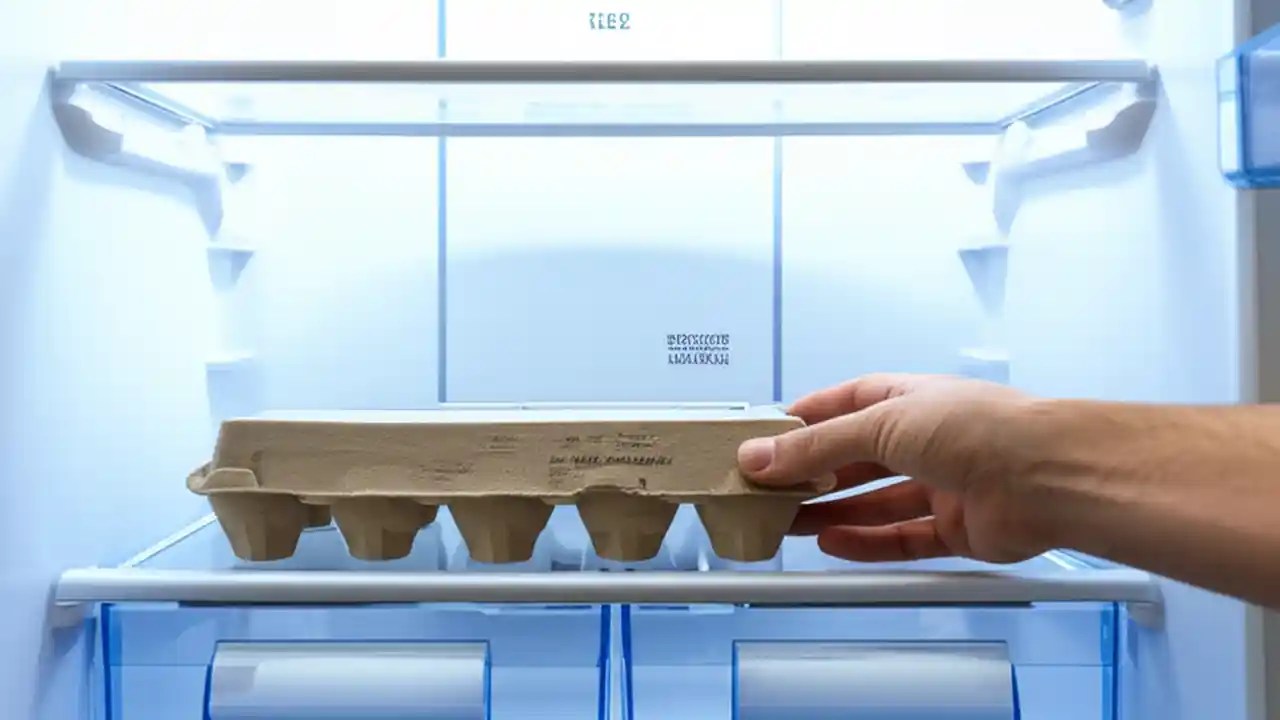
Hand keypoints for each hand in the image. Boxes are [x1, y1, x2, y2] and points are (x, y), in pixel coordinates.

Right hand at [737, 373, 1056, 563]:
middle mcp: (926, 440)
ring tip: (785, 523)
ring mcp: (943, 486)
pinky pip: (902, 538)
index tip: (765, 440)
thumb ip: (817, 446)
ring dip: (831, 513)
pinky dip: (866, 543)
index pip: (846, 406)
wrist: (1051, 477)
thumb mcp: (881, 424)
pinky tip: (831, 544)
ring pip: (875, 503)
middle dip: (812, 475)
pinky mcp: (957, 530)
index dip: (806, 422)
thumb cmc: (977, 427)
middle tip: (765, 491)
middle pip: (856, 459)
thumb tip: (758, 455)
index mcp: (909, 400)